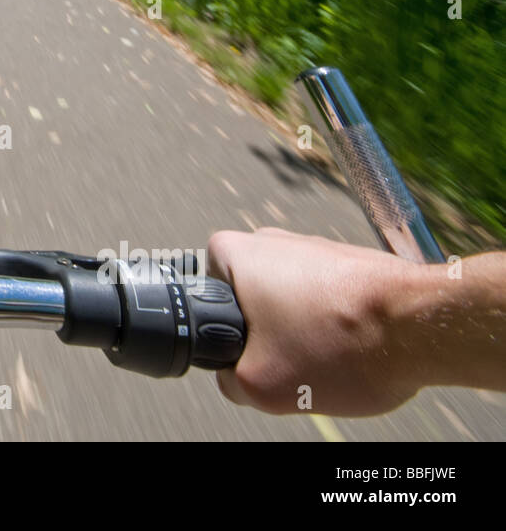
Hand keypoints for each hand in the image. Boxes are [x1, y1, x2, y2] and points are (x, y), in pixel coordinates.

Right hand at [205, 227, 427, 416]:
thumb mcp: (259, 385)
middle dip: (264, 332)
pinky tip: (352, 350)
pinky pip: (327, 302)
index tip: (245, 351)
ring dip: (303, 331)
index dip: (220, 330)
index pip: (202, 289)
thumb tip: (233, 377)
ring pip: (290, 301)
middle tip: (285, 358)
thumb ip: (228, 380)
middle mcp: (274, 240)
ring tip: (326, 357)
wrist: (422, 327)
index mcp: (237, 253)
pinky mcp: (352, 262)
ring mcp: (317, 247)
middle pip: (249, 298)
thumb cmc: (339, 345)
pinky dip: (335, 327)